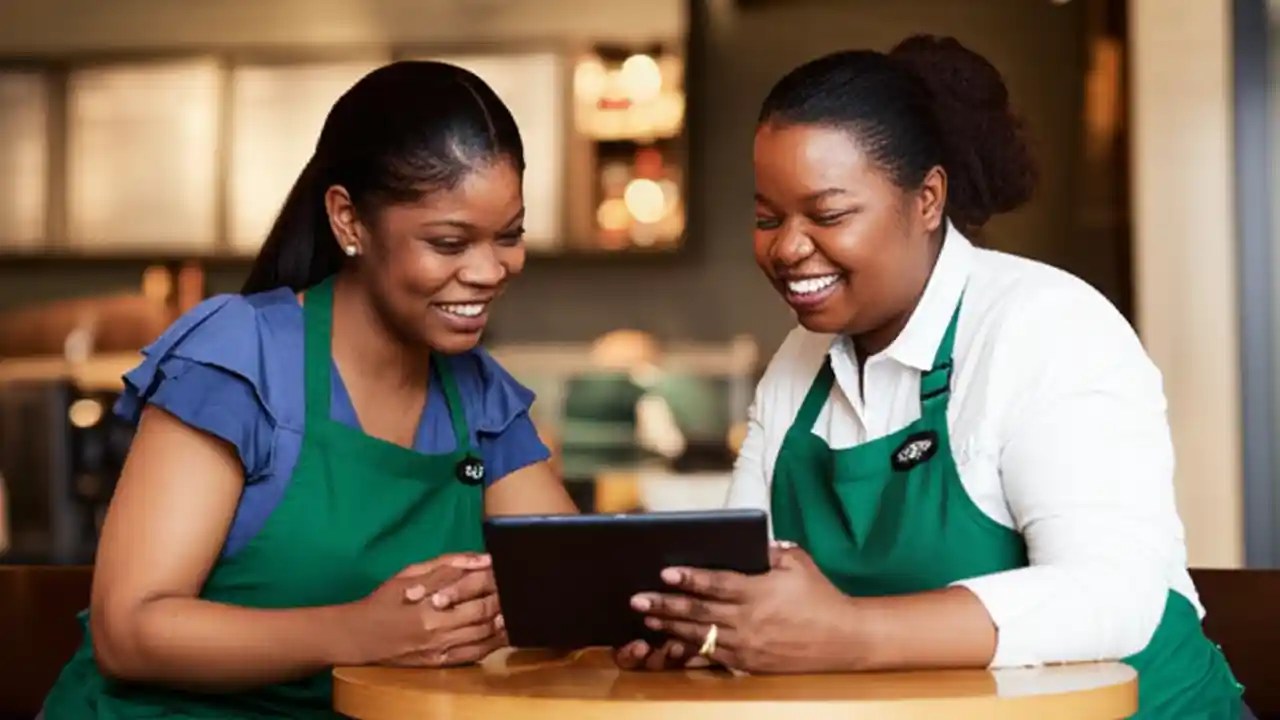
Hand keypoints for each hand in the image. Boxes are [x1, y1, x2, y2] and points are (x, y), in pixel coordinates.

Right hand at [340, 553, 506, 667]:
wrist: (360, 636)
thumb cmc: (385, 600)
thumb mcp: (410, 573)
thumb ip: (447, 565)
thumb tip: (482, 558)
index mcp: (428, 602)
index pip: (472, 588)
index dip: (492, 578)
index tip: (504, 569)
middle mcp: (436, 628)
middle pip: (483, 612)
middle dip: (502, 598)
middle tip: (514, 588)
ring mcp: (439, 649)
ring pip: (483, 635)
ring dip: (503, 621)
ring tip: (514, 608)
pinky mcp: (439, 663)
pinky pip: (473, 655)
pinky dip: (492, 643)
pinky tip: (501, 633)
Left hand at [629, 546, 861, 673]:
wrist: (843, 639)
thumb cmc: (821, 595)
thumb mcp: (797, 562)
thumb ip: (768, 550)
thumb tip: (745, 541)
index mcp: (759, 591)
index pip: (716, 583)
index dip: (689, 578)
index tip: (665, 573)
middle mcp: (749, 620)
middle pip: (699, 612)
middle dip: (665, 605)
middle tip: (638, 599)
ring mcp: (747, 645)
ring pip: (700, 636)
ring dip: (670, 627)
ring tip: (647, 619)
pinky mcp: (749, 663)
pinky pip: (713, 658)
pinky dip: (689, 651)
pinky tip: (671, 645)